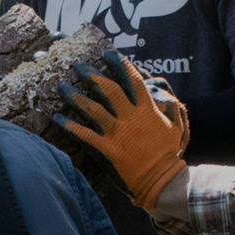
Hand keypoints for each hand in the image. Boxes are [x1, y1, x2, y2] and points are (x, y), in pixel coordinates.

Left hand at [54, 51, 190, 209]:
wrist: (161, 180)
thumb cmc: (169, 155)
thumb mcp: (177, 129)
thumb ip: (172, 110)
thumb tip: (169, 97)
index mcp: (147, 110)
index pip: (133, 81)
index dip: (120, 65)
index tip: (109, 54)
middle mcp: (130, 117)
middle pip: (108, 90)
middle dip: (92, 75)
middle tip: (78, 66)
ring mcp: (117, 133)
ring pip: (92, 109)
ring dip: (75, 96)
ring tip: (62, 87)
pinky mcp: (106, 148)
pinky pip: (84, 134)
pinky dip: (69, 125)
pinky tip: (56, 117)